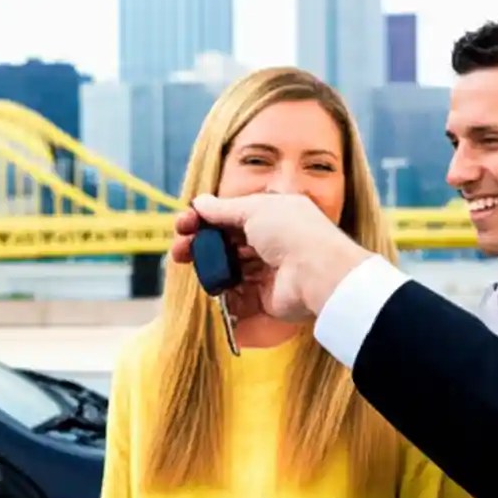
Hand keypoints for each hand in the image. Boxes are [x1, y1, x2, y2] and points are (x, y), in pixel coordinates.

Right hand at [171, 192, 373, 319]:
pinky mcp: (264, 296)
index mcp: (270, 214)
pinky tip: (209, 284)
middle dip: (199, 243)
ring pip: (228, 267)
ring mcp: (267, 270)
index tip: (184, 224)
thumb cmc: (291, 232)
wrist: (318, 274)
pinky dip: (221, 291)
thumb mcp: (254, 208)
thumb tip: (199, 202)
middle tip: (179, 249)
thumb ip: (223, 208)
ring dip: (206, 266)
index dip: (204, 219)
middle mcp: (269, 241)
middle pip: (225, 242)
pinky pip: (236, 294)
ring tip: (187, 264)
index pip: (229, 215)